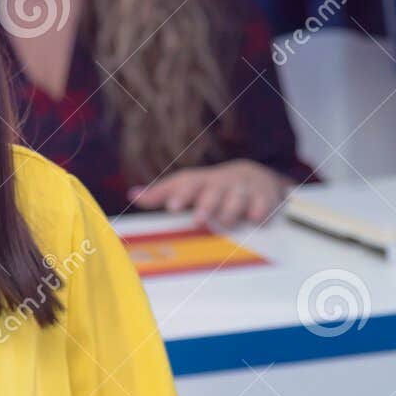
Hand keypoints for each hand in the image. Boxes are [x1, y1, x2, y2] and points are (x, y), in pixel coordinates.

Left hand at [128, 159, 288, 227]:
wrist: (252, 174)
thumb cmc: (210, 186)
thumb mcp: (186, 185)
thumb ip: (160, 193)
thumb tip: (132, 195)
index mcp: (200, 181)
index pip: (188, 185)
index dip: (180, 195)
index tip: (171, 207)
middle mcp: (220, 183)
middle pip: (213, 191)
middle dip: (206, 205)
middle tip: (198, 220)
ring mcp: (242, 188)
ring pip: (237, 197)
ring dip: (231, 209)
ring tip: (224, 222)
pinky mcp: (264, 196)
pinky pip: (263, 202)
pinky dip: (259, 209)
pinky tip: (255, 218)